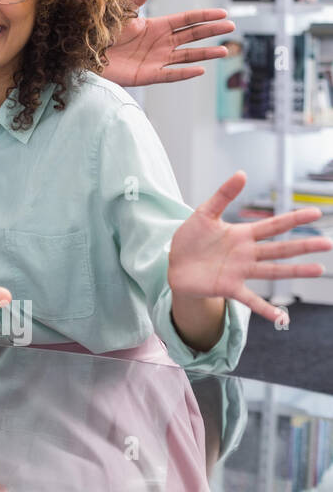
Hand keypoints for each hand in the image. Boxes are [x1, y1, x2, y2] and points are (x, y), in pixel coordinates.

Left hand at [102, 0, 234, 86]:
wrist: (85, 53)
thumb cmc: (102, 32)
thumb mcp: (122, 13)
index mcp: (156, 25)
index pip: (186, 20)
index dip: (205, 16)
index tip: (223, 13)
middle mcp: (160, 42)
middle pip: (192, 36)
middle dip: (212, 31)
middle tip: (231, 27)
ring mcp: (156, 59)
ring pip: (187, 56)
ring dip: (205, 54)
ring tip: (225, 51)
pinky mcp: (147, 75)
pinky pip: (170, 75)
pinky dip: (185, 73)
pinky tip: (201, 70)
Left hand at [168, 170, 327, 322]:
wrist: (174, 264)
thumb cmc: (191, 239)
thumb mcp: (204, 213)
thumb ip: (223, 195)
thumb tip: (242, 173)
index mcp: (242, 235)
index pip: (273, 225)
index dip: (294, 219)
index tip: (316, 212)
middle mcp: (247, 254)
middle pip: (280, 249)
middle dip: (304, 245)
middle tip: (329, 243)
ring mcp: (240, 272)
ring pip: (273, 271)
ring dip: (295, 271)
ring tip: (318, 270)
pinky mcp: (229, 288)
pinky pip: (251, 300)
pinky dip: (266, 310)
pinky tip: (282, 318)